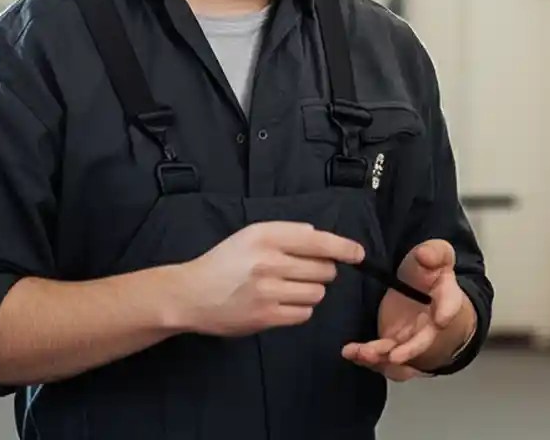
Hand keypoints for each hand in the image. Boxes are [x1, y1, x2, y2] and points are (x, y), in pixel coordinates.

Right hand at [172, 221, 364, 336]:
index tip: (358, 254)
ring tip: (288, 288)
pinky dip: (299, 309)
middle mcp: (269, 261)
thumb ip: (287, 233)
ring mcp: (268, 291)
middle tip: (301, 272)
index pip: (318, 241)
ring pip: (317, 293)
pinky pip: (304, 314)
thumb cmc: (225, 262)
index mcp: (266, 236)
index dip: (344, 248)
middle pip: (324, 269)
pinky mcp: (266, 317)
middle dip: (321, 271)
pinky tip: (281, 303)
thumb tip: (323, 238)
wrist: (191, 294)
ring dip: (310, 291)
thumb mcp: (251, 235)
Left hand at [342, 239, 474, 381]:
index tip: (440, 319)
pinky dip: (365, 356)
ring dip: (382, 356)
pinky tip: (350, 352)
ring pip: (399, 353)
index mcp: (446, 297)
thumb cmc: (428, 271)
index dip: (447, 311)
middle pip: (424, 341)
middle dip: (410, 349)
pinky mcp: (392, 343)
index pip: (451, 304)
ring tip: (363, 353)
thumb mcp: (434, 255)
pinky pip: (380, 355)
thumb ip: (435, 252)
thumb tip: (425, 255)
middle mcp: (431, 325)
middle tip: (395, 356)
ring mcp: (411, 338)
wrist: (421, 290)